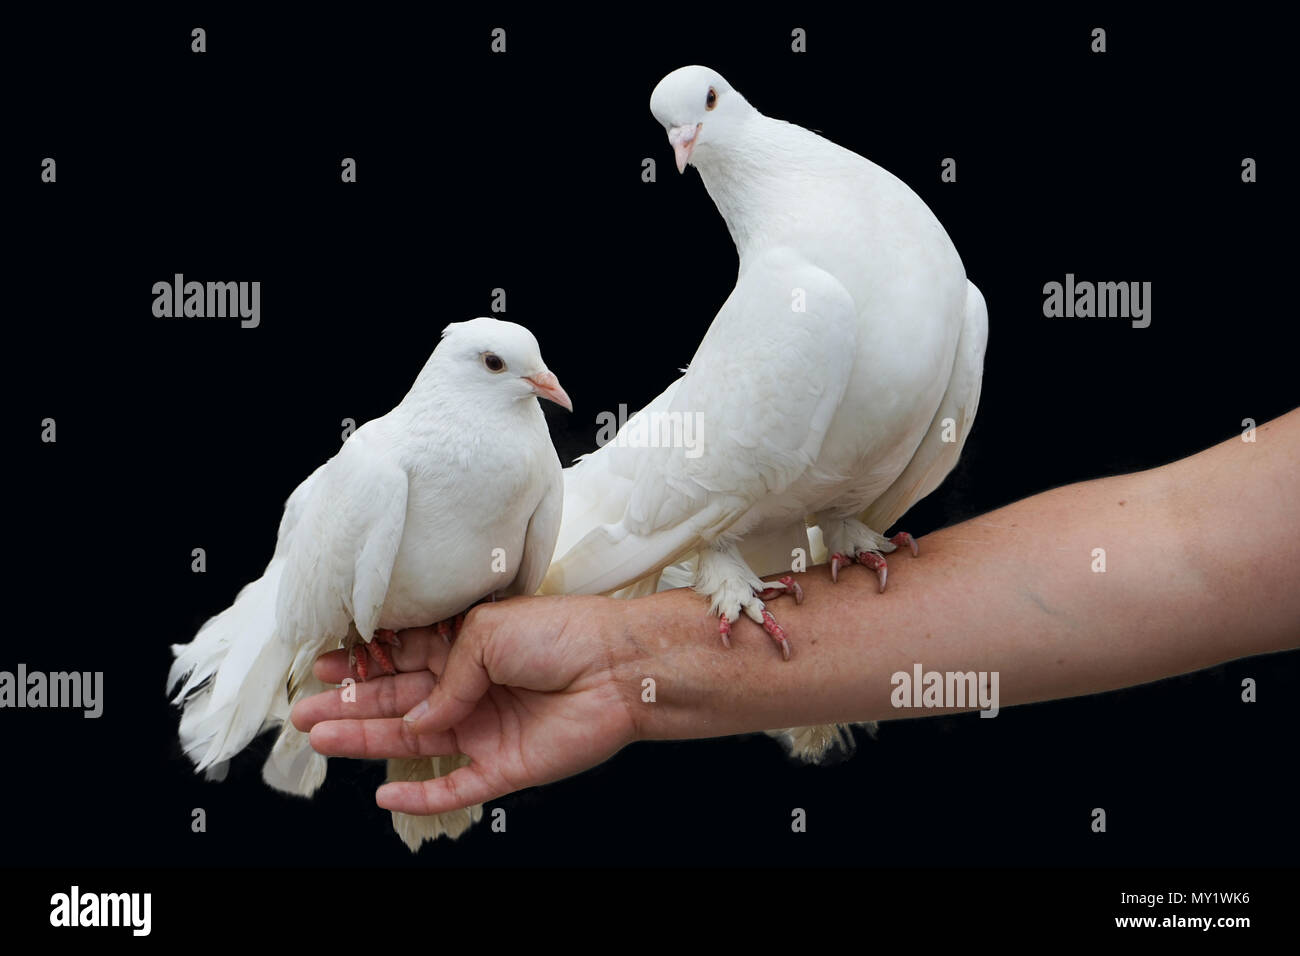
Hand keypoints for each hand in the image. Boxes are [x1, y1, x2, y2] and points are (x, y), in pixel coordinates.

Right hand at [291, 595, 640, 815]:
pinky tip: (384, 794)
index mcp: (466, 646)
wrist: (618, 667)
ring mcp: (484, 728)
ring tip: (321, 737)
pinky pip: (454, 787)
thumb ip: (445, 673)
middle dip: (350, 704)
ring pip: (413, 741)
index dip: (363, 663)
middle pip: (397, 701)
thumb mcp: (489, 631)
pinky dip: (419, 795)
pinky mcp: (503, 766)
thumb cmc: (562, 632)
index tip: (323, 665)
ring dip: (365, 741)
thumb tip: (421, 715)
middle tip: (304, 711)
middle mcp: (470, 687)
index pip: (402, 657)